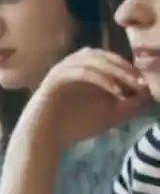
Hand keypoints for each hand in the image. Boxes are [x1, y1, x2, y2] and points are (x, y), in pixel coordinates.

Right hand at [22, 48, 148, 149]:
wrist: (45, 137)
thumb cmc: (75, 125)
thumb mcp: (111, 114)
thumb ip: (130, 103)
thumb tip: (148, 89)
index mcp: (84, 69)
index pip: (110, 59)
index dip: (129, 68)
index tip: (145, 83)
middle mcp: (72, 64)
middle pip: (103, 55)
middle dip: (125, 67)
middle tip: (141, 82)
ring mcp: (63, 69)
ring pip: (93, 60)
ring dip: (116, 71)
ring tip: (133, 85)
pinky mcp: (56, 77)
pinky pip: (83, 72)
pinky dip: (102, 80)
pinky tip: (116, 92)